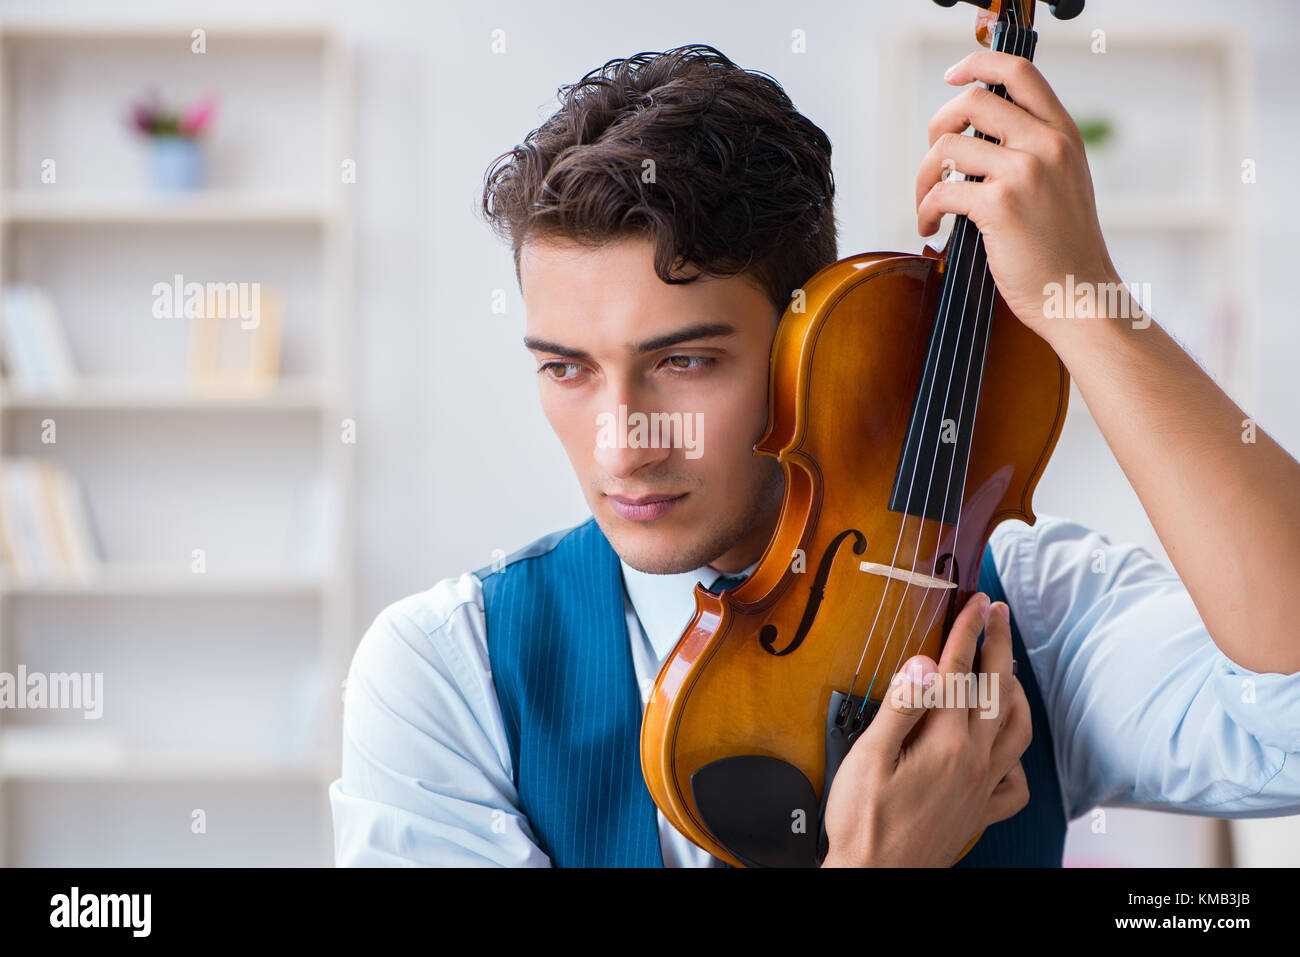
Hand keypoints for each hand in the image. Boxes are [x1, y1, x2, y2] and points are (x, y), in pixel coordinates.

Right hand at [820, 590, 1031, 866]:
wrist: (873, 878)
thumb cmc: (864, 821)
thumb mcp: (869, 756)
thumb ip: (901, 706)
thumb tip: (927, 664)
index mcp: (946, 742)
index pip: (961, 671)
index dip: (969, 630)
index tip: (976, 601)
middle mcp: (974, 761)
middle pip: (997, 690)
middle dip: (1000, 645)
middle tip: (998, 612)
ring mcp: (982, 787)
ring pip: (1017, 729)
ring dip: (1016, 690)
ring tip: (1007, 667)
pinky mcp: (980, 812)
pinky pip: (1016, 781)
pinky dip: (1016, 756)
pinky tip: (1003, 746)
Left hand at [914, 49, 1119, 338]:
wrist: (1079, 296)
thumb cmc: (1063, 250)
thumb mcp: (1062, 184)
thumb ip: (1030, 152)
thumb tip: (972, 139)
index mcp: (1063, 134)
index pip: (1020, 71)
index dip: (978, 63)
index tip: (953, 77)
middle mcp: (1047, 145)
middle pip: (973, 101)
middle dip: (938, 127)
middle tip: (934, 162)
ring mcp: (1025, 173)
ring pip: (947, 148)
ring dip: (924, 179)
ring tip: (927, 206)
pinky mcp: (1001, 206)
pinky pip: (942, 192)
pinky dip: (925, 211)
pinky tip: (931, 229)